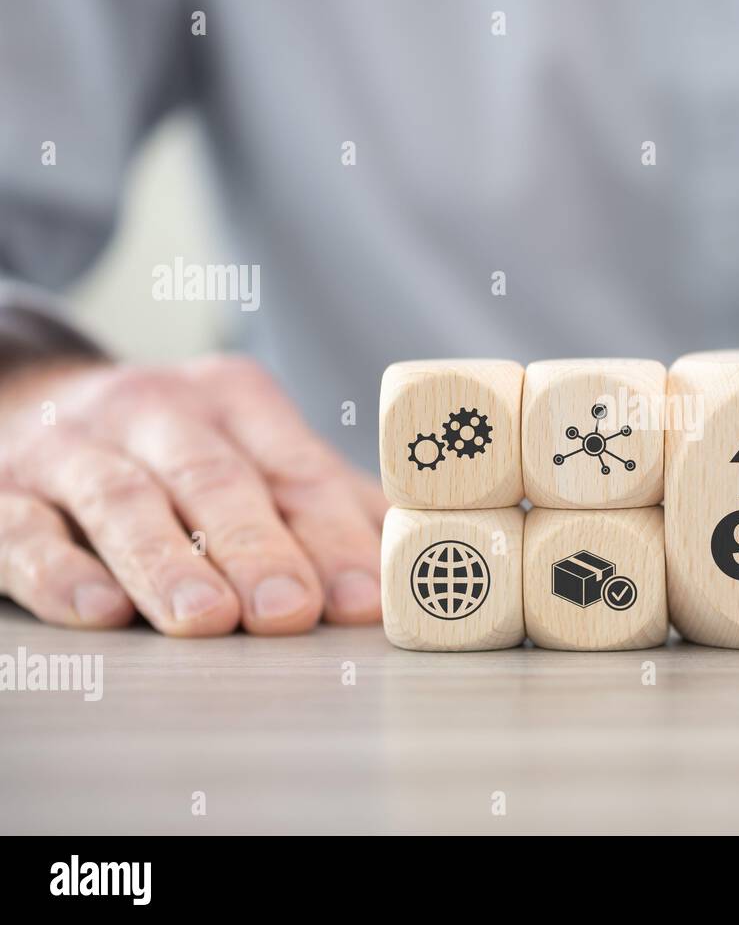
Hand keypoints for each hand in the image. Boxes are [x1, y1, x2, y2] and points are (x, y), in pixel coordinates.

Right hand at [0, 355, 385, 634]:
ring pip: (124, 499)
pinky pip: (25, 528)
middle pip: (216, 480)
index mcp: (236, 400)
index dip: (332, 536)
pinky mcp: (1, 487)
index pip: (296, 471)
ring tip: (206, 620)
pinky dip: (62, 570)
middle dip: (257, 549)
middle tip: (290, 613)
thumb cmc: (176, 448)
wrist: (32, 400)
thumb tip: (415, 555)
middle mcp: (156, 410)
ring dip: (167, 563)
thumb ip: (326, 501)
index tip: (361, 599)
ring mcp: (75, 447)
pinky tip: (97, 612)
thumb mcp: (254, 450)